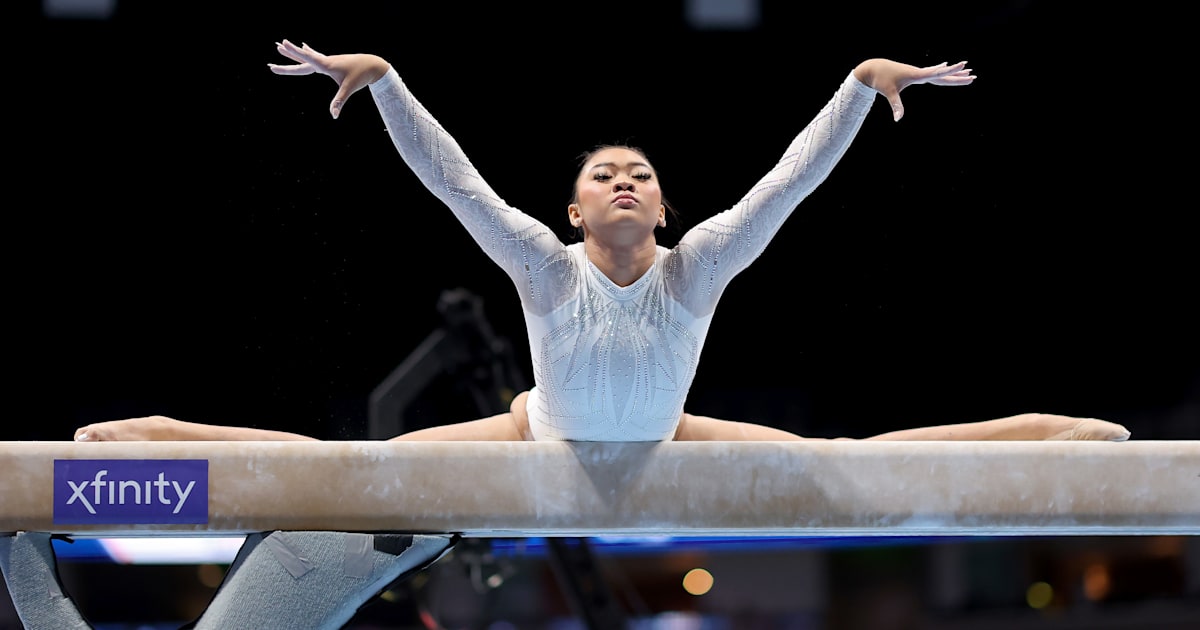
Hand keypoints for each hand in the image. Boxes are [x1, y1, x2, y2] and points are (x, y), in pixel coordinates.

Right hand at [268, 39, 389, 118]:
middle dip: (289, 54)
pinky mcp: (331, 62)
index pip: (307, 57)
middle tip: (276, 46)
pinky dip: (307, 52)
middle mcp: (325, 60)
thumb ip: (339, 102)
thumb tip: (334, 116)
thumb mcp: (348, 89)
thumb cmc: (361, 76)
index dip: (294, 52)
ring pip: (307, 56)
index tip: (283, 43)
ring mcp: (327, 60)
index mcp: (326, 64)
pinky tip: (304, 46)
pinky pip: (315, 56)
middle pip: (303, 58)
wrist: (372, 65)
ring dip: (294, 52)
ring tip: (280, 46)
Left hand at [853, 59, 975, 121]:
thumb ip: (896, 106)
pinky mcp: (915, 74)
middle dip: (958, 75)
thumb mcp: (889, 93)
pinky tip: (945, 66)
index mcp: (917, 75)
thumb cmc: (881, 81)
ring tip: (968, 72)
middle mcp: (921, 72)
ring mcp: (919, 73)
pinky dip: (941, 72)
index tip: (964, 65)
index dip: (951, 70)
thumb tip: (898, 120)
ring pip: (940, 73)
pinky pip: (932, 74)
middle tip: (973, 75)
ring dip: (953, 73)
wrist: (873, 69)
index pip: (938, 73)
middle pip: (943, 74)